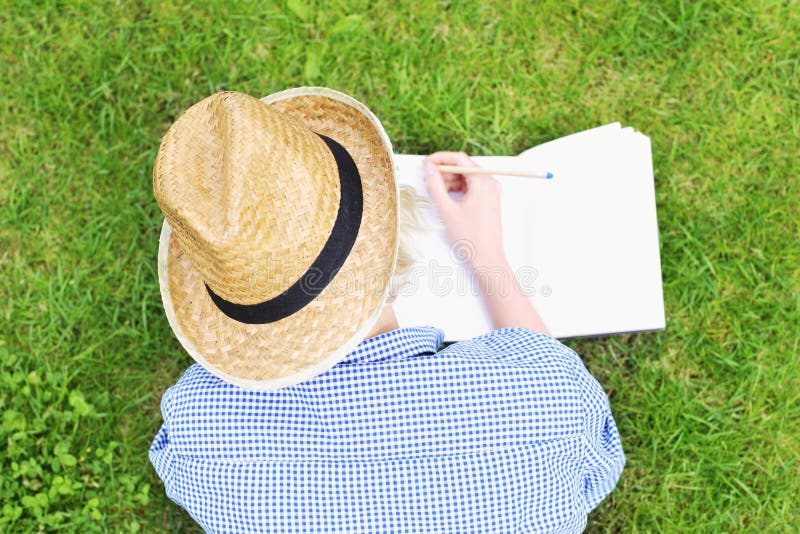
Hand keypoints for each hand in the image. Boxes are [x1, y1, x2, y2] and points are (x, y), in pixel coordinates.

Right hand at [423, 152, 506, 269]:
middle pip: (463, 167)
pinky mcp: (488, 200)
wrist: (487, 258)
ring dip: (449, 180)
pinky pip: (470, 187)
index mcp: (483, 182)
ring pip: (466, 177)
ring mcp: (491, 191)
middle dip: (444, 171)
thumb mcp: (447, 210)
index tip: (425, 164)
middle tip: (427, 179)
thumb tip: (428, 168)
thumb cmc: (469, 237)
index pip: (459, 159)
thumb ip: (435, 186)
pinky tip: (445, 197)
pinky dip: (457, 189)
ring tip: (434, 191)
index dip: (440, 158)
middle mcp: (490, 183)